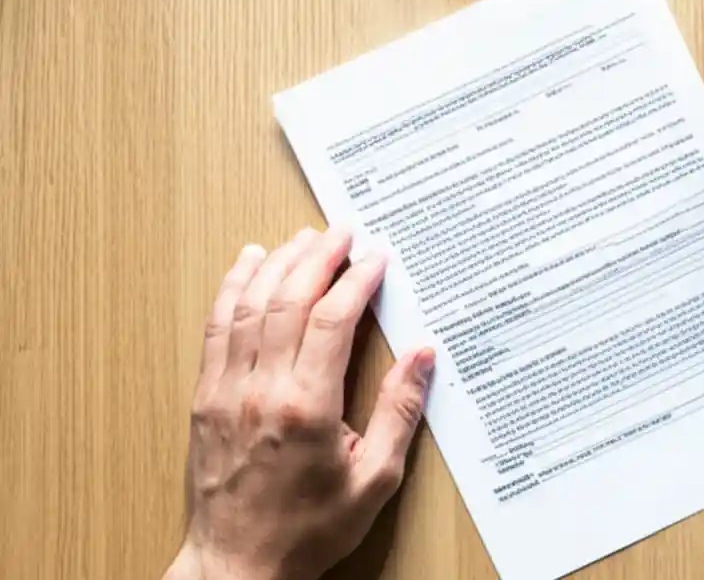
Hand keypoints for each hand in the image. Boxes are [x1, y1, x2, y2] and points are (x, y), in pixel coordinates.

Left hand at [165, 226, 435, 579]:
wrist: (238, 567)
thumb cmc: (308, 530)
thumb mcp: (375, 480)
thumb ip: (399, 412)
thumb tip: (425, 357)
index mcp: (307, 407)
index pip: (333, 320)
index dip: (357, 280)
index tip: (377, 257)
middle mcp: (261, 390)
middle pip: (289, 300)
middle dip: (319, 256)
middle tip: (343, 230)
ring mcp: (227, 391)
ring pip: (249, 305)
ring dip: (277, 263)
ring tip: (302, 237)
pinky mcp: (206, 398)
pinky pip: (217, 328)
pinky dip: (231, 289)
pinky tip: (246, 265)